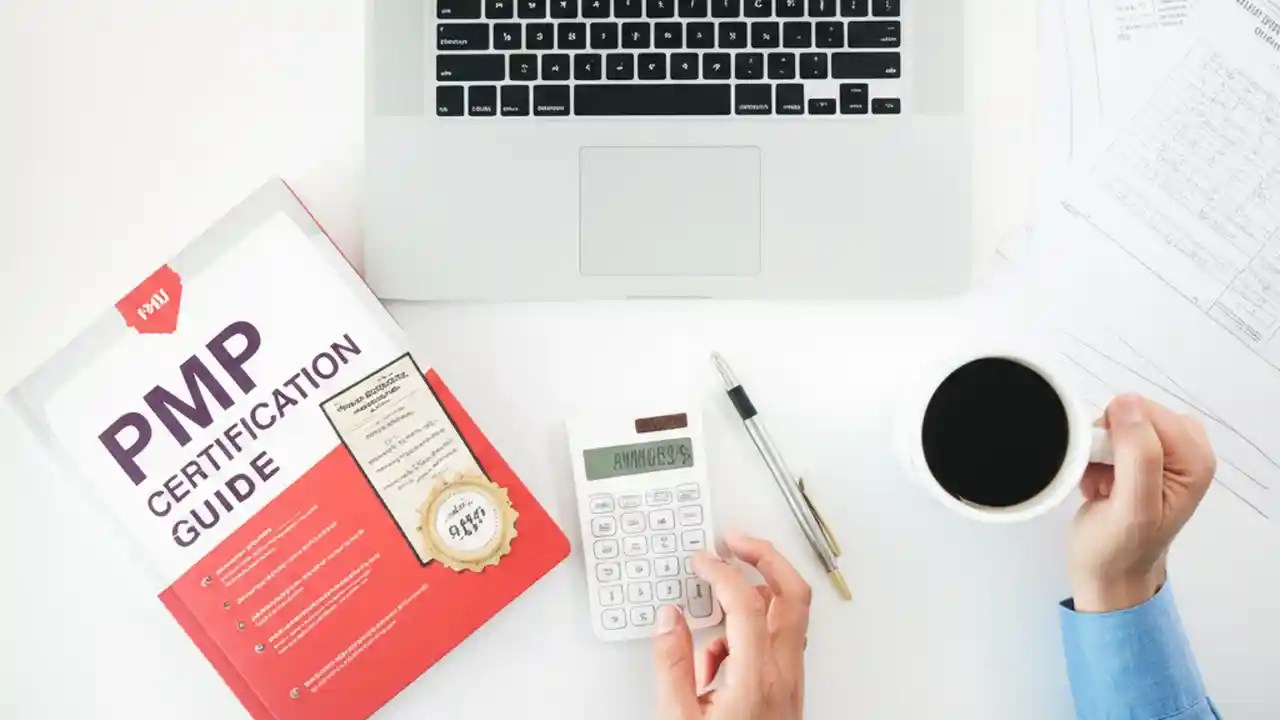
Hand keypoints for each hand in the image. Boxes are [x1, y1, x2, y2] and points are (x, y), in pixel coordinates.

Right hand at [652, 534, 810, 719]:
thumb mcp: (679, 719)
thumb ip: (672, 666)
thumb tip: (669, 620)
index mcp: (756, 680)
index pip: (748, 606)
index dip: (722, 573)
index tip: (702, 561)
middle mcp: (784, 676)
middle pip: (793, 595)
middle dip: (765, 558)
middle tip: (736, 544)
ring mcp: (791, 682)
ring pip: (790, 615)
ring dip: (758, 595)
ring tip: (717, 604)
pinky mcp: (788, 690)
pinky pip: (778, 641)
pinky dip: (752, 631)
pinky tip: (716, 653)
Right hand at [1069, 394, 1215, 612]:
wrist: (1107, 573)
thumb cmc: (1119, 548)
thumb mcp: (1132, 507)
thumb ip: (1138, 454)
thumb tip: (1126, 402)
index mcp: (1195, 460)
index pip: (1147, 413)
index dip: (1117, 435)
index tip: (1109, 474)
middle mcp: (1186, 452)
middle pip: (1136, 413)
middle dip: (1109, 442)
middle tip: (1105, 480)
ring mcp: (1165, 455)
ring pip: (1120, 422)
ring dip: (1100, 450)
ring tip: (1101, 484)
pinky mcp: (1142, 459)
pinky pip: (1111, 435)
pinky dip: (1096, 456)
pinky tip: (1099, 483)